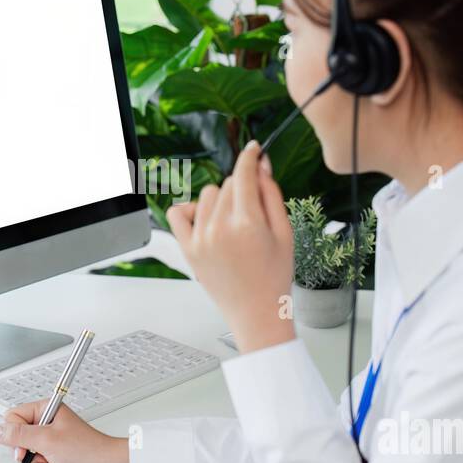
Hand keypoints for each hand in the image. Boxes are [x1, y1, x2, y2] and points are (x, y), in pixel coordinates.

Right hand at [0, 400, 129, 462]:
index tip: (23, 445)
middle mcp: (44, 423)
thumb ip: (17, 435)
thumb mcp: (47, 440)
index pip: (12, 417)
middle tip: (38, 453)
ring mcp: (47, 441)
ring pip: (22, 453)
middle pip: (15, 437)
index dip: (14, 433)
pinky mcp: (50, 455)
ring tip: (50, 461)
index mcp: (44, 409)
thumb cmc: (86, 449)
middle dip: (24, 451)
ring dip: (34, 462)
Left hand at [166, 140, 295, 352]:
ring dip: (220, 200)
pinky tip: (204, 219)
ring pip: (206, 195)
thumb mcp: (285, 233)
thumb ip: (272, 195)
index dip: (250, 157)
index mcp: (248, 223)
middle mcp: (220, 228)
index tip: (254, 150)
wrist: (256, 313)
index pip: (244, 174)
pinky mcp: (187, 250)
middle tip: (254, 211)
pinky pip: (178, 213)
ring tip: (234, 222)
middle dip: (242, 189)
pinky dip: (190, 210)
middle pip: (227, 184)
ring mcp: (200, 239)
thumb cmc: (274, 277)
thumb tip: (261, 166)